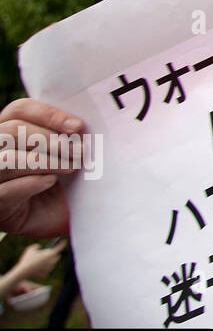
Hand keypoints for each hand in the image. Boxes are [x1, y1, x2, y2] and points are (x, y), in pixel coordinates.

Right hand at [0, 99, 83, 237]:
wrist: (61, 220)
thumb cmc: (66, 184)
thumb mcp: (68, 156)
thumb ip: (69, 137)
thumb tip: (86, 123)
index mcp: (9, 132)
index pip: (19, 110)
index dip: (47, 114)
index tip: (77, 126)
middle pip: (12, 131)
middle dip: (49, 139)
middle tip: (79, 152)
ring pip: (7, 159)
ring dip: (44, 161)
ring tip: (71, 167)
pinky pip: (6, 190)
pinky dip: (31, 183)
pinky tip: (50, 182)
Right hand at [12, 240, 65, 281]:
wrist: (23, 271)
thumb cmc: (27, 259)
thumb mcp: (31, 249)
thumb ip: (36, 246)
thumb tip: (39, 246)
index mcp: (50, 254)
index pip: (60, 247)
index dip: (62, 243)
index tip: (64, 241)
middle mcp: (52, 261)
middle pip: (57, 256)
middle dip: (54, 255)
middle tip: (49, 253)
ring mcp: (49, 269)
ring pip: (52, 264)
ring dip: (49, 262)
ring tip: (42, 261)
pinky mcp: (46, 274)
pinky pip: (46, 270)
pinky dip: (43, 269)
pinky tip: (39, 268)